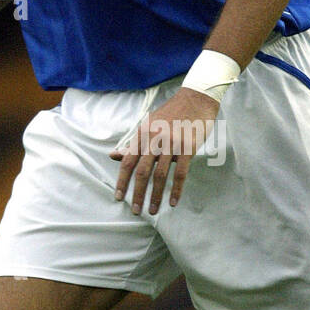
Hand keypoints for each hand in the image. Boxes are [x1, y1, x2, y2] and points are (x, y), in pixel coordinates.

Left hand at [110, 86, 219, 214]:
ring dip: (156, 195)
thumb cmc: (172, 113)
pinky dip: (176, 190)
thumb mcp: (149, 124)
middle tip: (135, 210)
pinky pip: (180, 173)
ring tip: (153, 210)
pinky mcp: (188, 148)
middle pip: (142, 171)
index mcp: (143, 133)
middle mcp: (155, 139)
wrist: (196, 98)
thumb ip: (133, 142)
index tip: (118, 196)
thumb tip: (113, 156)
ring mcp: (172, 144)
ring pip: (160, 175)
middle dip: (137, 193)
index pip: (128, 161)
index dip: (122, 180)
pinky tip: (173, 201)